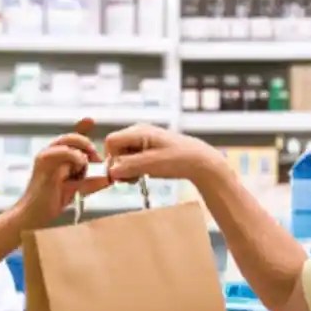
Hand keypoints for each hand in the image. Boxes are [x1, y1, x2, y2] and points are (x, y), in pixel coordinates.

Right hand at [14, 118, 109, 228]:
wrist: (34, 214)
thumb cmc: (52, 201)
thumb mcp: (77, 189)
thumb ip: (91, 182)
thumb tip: (109, 179)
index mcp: (58, 156)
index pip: (72, 138)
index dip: (82, 127)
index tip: (90, 120)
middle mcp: (51, 152)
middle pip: (72, 136)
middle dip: (86, 144)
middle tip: (97, 158)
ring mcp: (45, 156)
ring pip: (68, 141)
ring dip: (81, 151)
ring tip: (86, 164)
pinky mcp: (43, 162)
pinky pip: (62, 151)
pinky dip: (74, 156)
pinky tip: (80, 164)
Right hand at [103, 124, 223, 184]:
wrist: (200, 162)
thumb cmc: (178, 160)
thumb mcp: (151, 164)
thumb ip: (128, 166)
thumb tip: (110, 171)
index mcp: (138, 131)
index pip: (111, 141)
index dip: (112, 158)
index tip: (121, 173)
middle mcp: (139, 132)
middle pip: (116, 148)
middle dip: (120, 165)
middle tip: (132, 178)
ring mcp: (144, 140)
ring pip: (124, 154)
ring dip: (127, 168)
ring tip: (140, 176)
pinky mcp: (150, 148)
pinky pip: (134, 157)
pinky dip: (135, 167)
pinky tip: (144, 174)